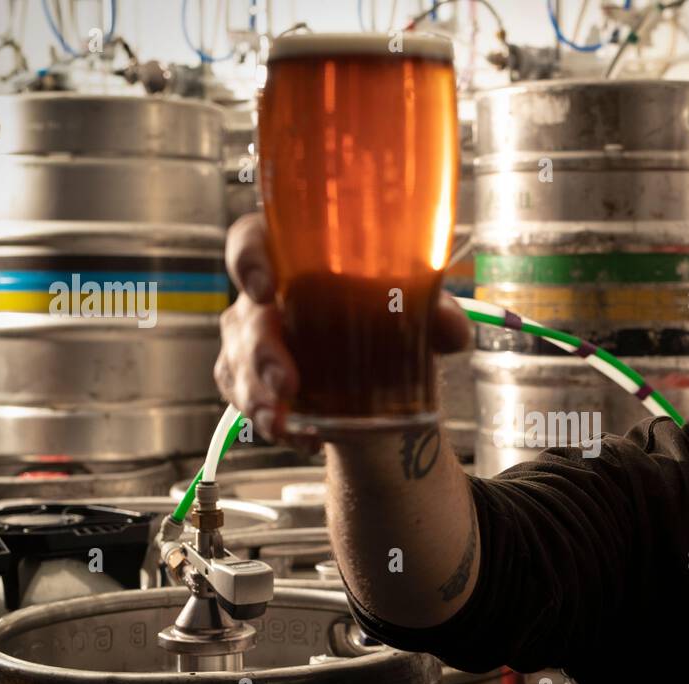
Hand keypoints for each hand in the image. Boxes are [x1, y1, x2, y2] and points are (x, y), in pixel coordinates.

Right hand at [216, 212, 473, 445]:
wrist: (383, 375)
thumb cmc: (388, 322)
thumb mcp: (419, 315)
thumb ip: (440, 317)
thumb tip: (451, 329)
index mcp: (297, 260)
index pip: (254, 239)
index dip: (248, 257)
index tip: (264, 287)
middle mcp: (267, 299)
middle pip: (247, 317)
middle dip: (262, 353)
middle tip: (288, 383)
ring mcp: (252, 341)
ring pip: (238, 366)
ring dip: (259, 398)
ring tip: (285, 425)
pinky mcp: (250, 381)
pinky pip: (247, 402)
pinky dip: (274, 424)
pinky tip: (304, 439)